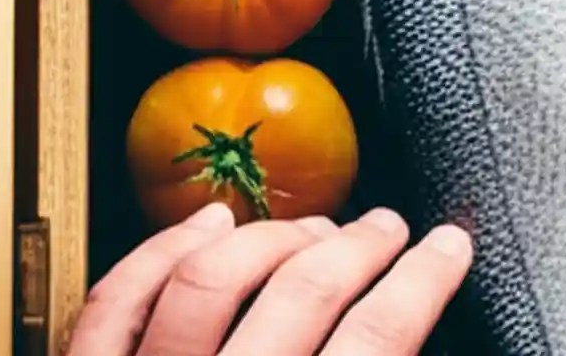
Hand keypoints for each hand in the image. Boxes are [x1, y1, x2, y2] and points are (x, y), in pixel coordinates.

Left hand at [66, 204, 472, 355]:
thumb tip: (415, 328)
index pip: (375, 343)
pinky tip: (209, 222)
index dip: (424, 283)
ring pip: (211, 279)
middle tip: (388, 227)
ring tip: (315, 227)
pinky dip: (161, 250)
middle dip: (361, 248)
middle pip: (301, 297)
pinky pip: (115, 301)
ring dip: (275, 239)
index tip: (450, 249)